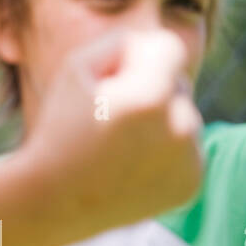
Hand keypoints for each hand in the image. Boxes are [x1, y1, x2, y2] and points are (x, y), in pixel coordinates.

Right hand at [23, 28, 202, 228]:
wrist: (53, 200)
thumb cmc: (59, 128)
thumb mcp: (75, 68)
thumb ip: (119, 44)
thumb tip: (153, 49)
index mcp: (148, 97)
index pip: (169, 47)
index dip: (139, 55)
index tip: (115, 76)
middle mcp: (179, 129)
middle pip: (178, 84)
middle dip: (149, 90)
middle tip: (108, 117)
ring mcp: (189, 161)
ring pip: (184, 118)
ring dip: (159, 123)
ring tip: (117, 146)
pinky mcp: (191, 184)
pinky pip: (187, 149)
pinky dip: (164, 153)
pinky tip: (130, 166)